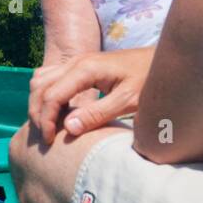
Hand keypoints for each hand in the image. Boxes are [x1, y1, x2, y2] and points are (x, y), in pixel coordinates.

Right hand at [28, 46, 154, 145]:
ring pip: (40, 79)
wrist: (165, 61)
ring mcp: (76, 61)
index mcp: (85, 69)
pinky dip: (46, 94)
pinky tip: (57, 111)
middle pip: (39, 86)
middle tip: (46, 137)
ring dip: (38, 102)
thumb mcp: (129, 100)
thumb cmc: (151, 80)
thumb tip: (68, 128)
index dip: (45, 120)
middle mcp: (76, 62)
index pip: (51, 95)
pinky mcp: (80, 66)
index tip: (50, 141)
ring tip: (49, 125)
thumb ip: (98, 114)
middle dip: (37, 112)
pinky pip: (50, 77)